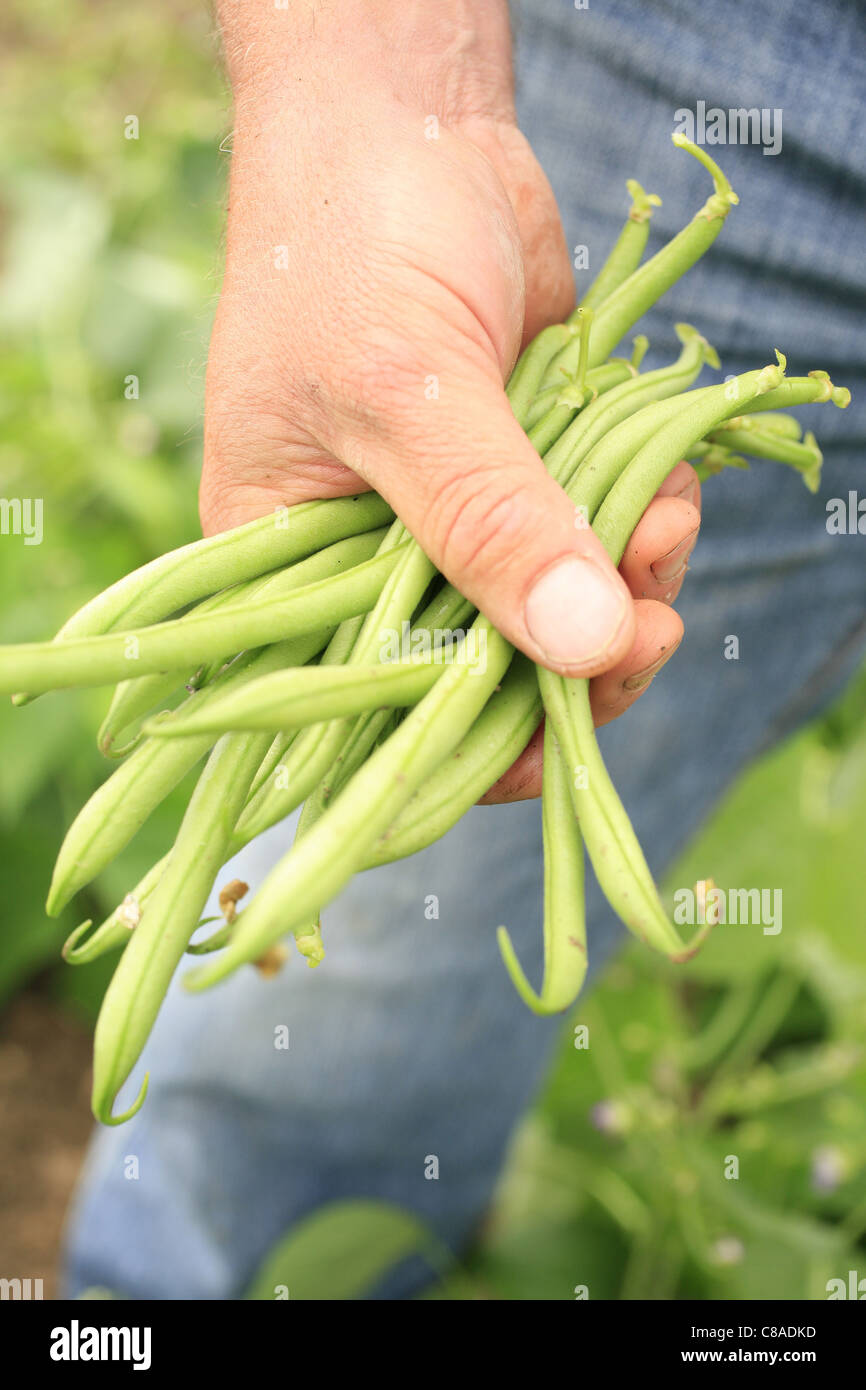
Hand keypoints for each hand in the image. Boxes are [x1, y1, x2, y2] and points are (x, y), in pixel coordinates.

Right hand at [204, 1, 698, 801]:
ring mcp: (460, 517)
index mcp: (293, 574)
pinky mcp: (529, 472)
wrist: (404, 123)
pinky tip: (664, 489)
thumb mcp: (405, 391)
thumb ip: (490, 522)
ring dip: (628, 589)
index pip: (382, 708)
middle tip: (647, 629)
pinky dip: (642, 528)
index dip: (476, 743)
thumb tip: (586, 646)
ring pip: (559, 611)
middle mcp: (374, 562)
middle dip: (579, 663)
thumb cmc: (347, 247)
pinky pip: (598, 538)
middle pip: (488, 676)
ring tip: (662, 527)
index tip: (569, 723)